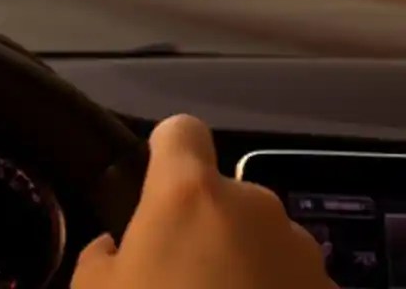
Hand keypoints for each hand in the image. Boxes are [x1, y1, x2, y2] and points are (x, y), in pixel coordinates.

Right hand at [72, 114, 337, 288]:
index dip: (165, 153)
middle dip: (205, 228)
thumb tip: (118, 249)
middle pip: (223, 197)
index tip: (153, 191)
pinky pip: (291, 281)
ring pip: (262, 241)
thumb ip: (104, 257)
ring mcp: (301, 252)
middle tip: (179, 278)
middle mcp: (252, 207)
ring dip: (243, 265)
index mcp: (188, 193)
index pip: (180, 131)